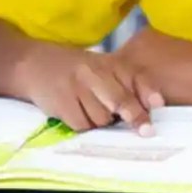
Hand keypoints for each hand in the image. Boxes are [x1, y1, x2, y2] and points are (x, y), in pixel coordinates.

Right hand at [16, 43, 162, 135]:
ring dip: (100, 122)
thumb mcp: (99, 67)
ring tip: (89, 109)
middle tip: (145, 131)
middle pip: (120, 100)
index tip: (158, 105)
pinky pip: (82, 125)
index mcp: (107, 62)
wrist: (33, 63)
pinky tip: (75, 113)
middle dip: (134, 117)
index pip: (133, 76)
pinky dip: (83, 125)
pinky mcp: (62, 102)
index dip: (147, 92)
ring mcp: (76, 86)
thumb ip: (124, 83)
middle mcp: (93, 71)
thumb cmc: (74, 69)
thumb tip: (149, 108)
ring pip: (102, 119)